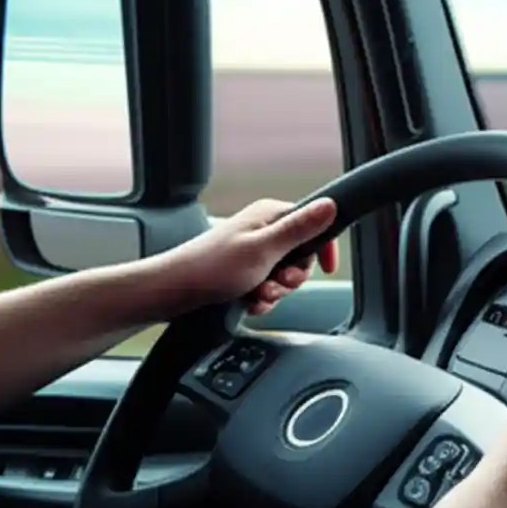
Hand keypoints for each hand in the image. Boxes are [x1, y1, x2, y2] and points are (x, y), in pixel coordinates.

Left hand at [149, 198, 337, 317]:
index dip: (323, 248)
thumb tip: (331, 205)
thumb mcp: (265, 248)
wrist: (175, 290)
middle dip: (292, 278)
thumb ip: (301, 229)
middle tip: (277, 284)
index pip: (315, 224)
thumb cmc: (214, 266)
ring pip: (285, 276)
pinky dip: (263, 298)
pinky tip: (250, 302)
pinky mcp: (245, 270)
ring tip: (257, 296)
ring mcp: (254, 250)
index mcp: (271, 215)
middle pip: (302, 256)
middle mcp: (264, 229)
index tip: (328, 269)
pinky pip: (269, 287)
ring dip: (276, 292)